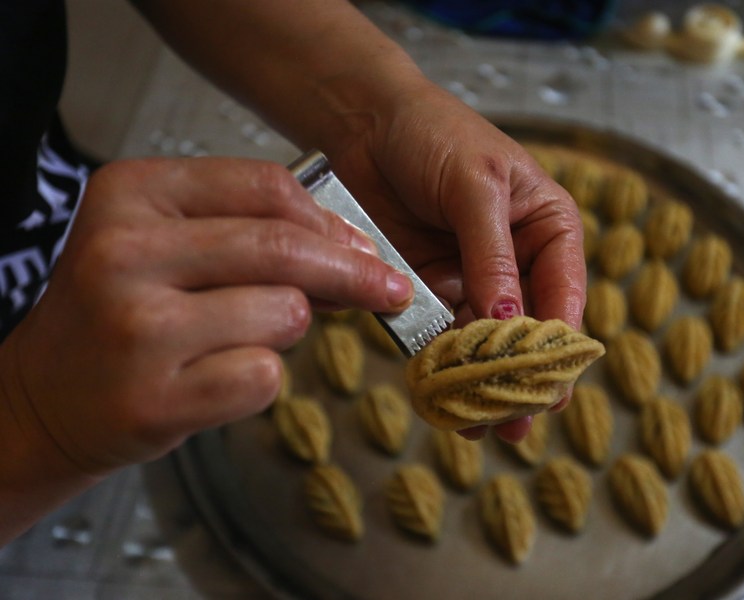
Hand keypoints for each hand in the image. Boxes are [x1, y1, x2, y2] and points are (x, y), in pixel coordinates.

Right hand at [0, 157, 412, 477]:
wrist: (47, 395)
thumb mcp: (166, 242)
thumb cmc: (121, 314)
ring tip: (235, 339)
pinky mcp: (152, 397)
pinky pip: (264, 375)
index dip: (331, 220)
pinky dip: (261, 378)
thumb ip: (249, 232)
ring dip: (286, 331)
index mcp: (132, 193)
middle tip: (386, 289)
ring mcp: (136, 327)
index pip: (266, 187)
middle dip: (352, 273)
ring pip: (283, 313)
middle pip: (283, 247)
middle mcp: (125, 252)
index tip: (364, 247)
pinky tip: (215, 377)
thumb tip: (354, 248)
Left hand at [324, 82, 586, 441]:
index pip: (564, 294)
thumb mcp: (474, 185)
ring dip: (479, 383)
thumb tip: (508, 321)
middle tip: (514, 422)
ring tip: (476, 423)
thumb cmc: (433, 133)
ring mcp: (471, 280)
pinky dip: (440, 368)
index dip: (557, 343)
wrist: (364, 124)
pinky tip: (440, 396)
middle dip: (521, 377)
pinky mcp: (428, 291)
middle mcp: (514, 262)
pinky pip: (438, 336)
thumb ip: (491, 254)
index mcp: (546, 229)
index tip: (548, 384)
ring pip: (483, 345)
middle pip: (527, 331)